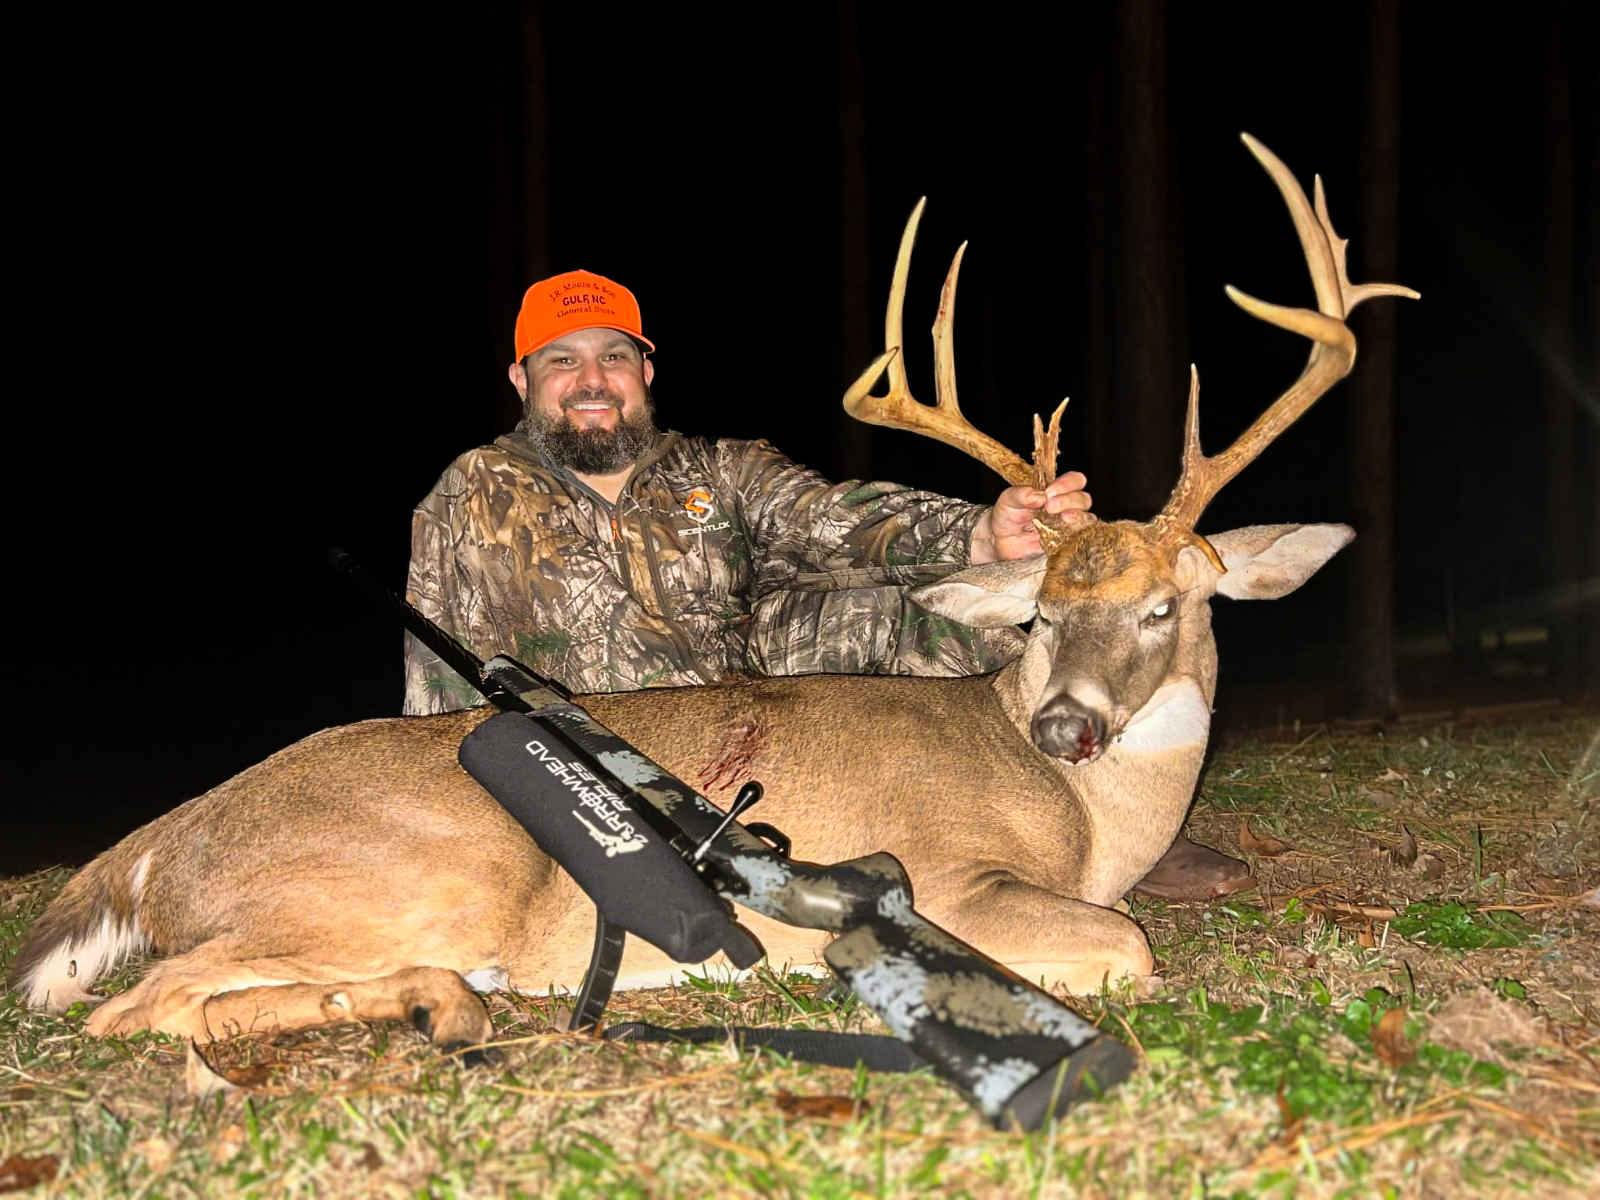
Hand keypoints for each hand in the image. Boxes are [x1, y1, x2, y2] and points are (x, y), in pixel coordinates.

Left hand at [968, 471, 1092, 562]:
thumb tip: (1040, 496)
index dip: (1066, 484)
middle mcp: (1065, 507)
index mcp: (1055, 491)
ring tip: (1062, 518)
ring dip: (1077, 516)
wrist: (999, 540)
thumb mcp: (1008, 499)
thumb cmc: (1007, 515)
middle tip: (1049, 507)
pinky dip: (1077, 534)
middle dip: (1069, 500)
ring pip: (1087, 517)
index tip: (1049, 492)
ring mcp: (1067, 526)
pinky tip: (1064, 534)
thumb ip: (1022, 494)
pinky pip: (1081, 538)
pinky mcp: (1065, 543)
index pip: (1075, 481)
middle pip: (1084, 498)